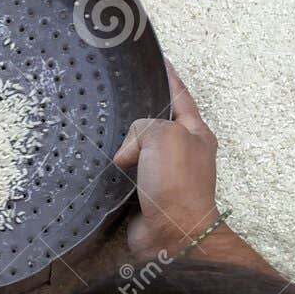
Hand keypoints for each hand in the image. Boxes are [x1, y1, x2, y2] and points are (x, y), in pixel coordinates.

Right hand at [113, 63, 274, 273]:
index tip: (156, 59)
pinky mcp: (145, 193)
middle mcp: (182, 151)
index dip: (168, 76)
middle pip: (156, 121)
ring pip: (137, 147)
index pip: (179, 95)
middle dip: (138, 109)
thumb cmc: (178, 184)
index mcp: (196, 133)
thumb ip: (142, 127)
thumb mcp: (164, 137)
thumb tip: (125, 154)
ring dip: (122, 142)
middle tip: (117, 92)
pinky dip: (113, 168)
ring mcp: (163, 173)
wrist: (173, 234)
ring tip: (101, 126)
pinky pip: (125, 172)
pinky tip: (99, 161)